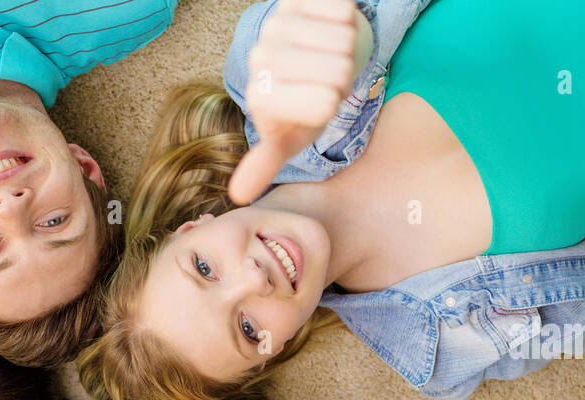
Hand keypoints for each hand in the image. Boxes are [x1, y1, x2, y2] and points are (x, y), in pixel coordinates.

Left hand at [229, 0, 365, 205]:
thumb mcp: (287, 138)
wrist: (305, 56)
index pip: (326, 104)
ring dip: (346, 49)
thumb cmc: (302, 105)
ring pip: (344, 39)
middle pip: (337, 72)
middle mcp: (261, 57)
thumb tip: (239, 196)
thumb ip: (264, 163)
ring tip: (325, 57)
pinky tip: (327, 30)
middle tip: (323, 80)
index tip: (315, 104)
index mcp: (260, 96)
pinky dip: (345, 20)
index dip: (332, 105)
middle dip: (340, 78)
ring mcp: (276, 23)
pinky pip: (342, 11)